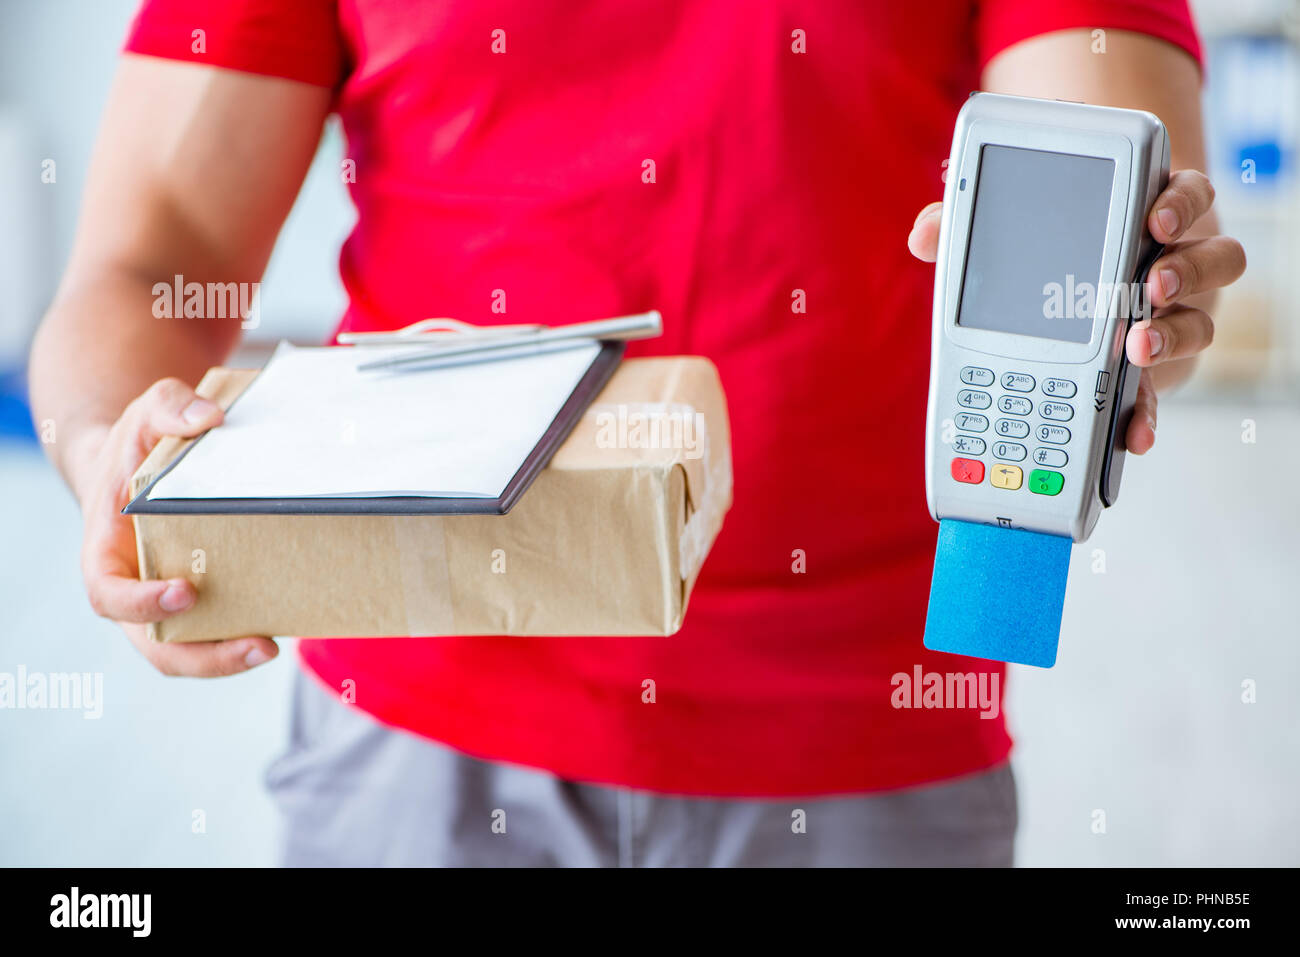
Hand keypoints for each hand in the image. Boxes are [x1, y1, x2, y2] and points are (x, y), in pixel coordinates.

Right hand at [72, 378, 278, 675]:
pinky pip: (221, 630)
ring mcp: (170, 602)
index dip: (141, 604)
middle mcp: (136, 589)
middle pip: (157, 646)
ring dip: (230, 658)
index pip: (109, 595)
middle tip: (259, 646)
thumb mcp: (146, 414)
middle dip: (205, 656)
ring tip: (274, 648)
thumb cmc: (139, 443)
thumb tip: (209, 417)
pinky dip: (248, 633)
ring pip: (191, 651)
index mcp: (106, 553)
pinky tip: (288, 623)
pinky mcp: (207, 601)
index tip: (185, 593)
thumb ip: (169, 407)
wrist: (143, 462)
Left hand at [907, 169, 1245, 452]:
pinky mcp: (1147, 378)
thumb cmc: (1040, 262)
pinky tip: (1131, 433)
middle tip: (1150, 284)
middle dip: (1185, 270)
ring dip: (1173, 335)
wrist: (1059, 320)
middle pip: (1214, 259)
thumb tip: (924, 235)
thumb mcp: (1001, 237)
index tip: (1155, 217)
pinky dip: (1145, 414)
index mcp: (1143, 221)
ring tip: (1137, 348)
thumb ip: (965, 228)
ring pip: (1200, 323)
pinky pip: (1159, 394)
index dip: (1180, 203)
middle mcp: (1170, 268)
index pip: (1185, 198)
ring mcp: (1168, 324)